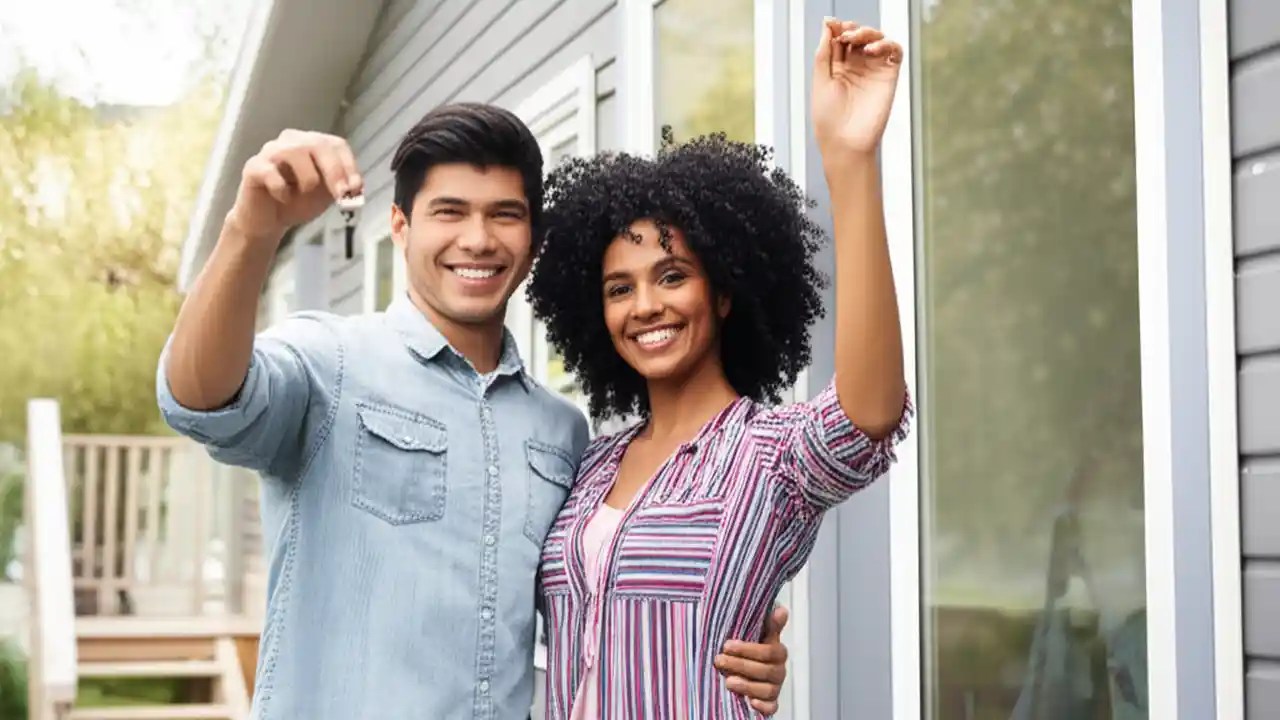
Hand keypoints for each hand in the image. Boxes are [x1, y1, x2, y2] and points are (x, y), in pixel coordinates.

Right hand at [227, 129, 363, 243]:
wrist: (268, 221)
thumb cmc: (298, 202)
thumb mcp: (327, 194)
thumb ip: (341, 187)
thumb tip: (355, 187)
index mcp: (313, 144)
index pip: (336, 144)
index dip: (349, 165)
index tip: (356, 189)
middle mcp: (292, 141)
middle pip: (317, 144)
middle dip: (334, 170)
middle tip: (341, 194)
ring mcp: (270, 151)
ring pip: (294, 151)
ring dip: (308, 177)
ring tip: (305, 193)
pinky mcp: (253, 167)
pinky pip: (270, 172)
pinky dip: (281, 189)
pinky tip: (283, 198)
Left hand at [715, 605, 789, 715]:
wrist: (747, 667)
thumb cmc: (751, 648)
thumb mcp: (758, 633)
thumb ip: (769, 624)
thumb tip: (782, 610)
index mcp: (778, 652)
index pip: (769, 651)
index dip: (748, 649)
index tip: (727, 645)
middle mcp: (779, 671)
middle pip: (766, 671)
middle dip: (740, 665)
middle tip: (719, 660)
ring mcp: (775, 687)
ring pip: (767, 690)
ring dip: (747, 686)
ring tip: (728, 682)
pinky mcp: (770, 703)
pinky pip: (772, 708)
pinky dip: (763, 707)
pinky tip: (751, 702)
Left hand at [811, 18, 903, 160]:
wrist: (845, 142)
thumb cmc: (829, 119)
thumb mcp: (820, 80)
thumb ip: (824, 53)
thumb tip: (827, 25)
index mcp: (837, 67)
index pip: (840, 38)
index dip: (837, 28)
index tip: (832, 24)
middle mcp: (856, 67)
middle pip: (858, 35)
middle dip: (852, 29)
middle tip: (844, 34)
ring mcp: (873, 70)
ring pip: (876, 38)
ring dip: (867, 32)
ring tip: (856, 39)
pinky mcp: (888, 76)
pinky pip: (893, 51)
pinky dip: (885, 44)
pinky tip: (871, 49)